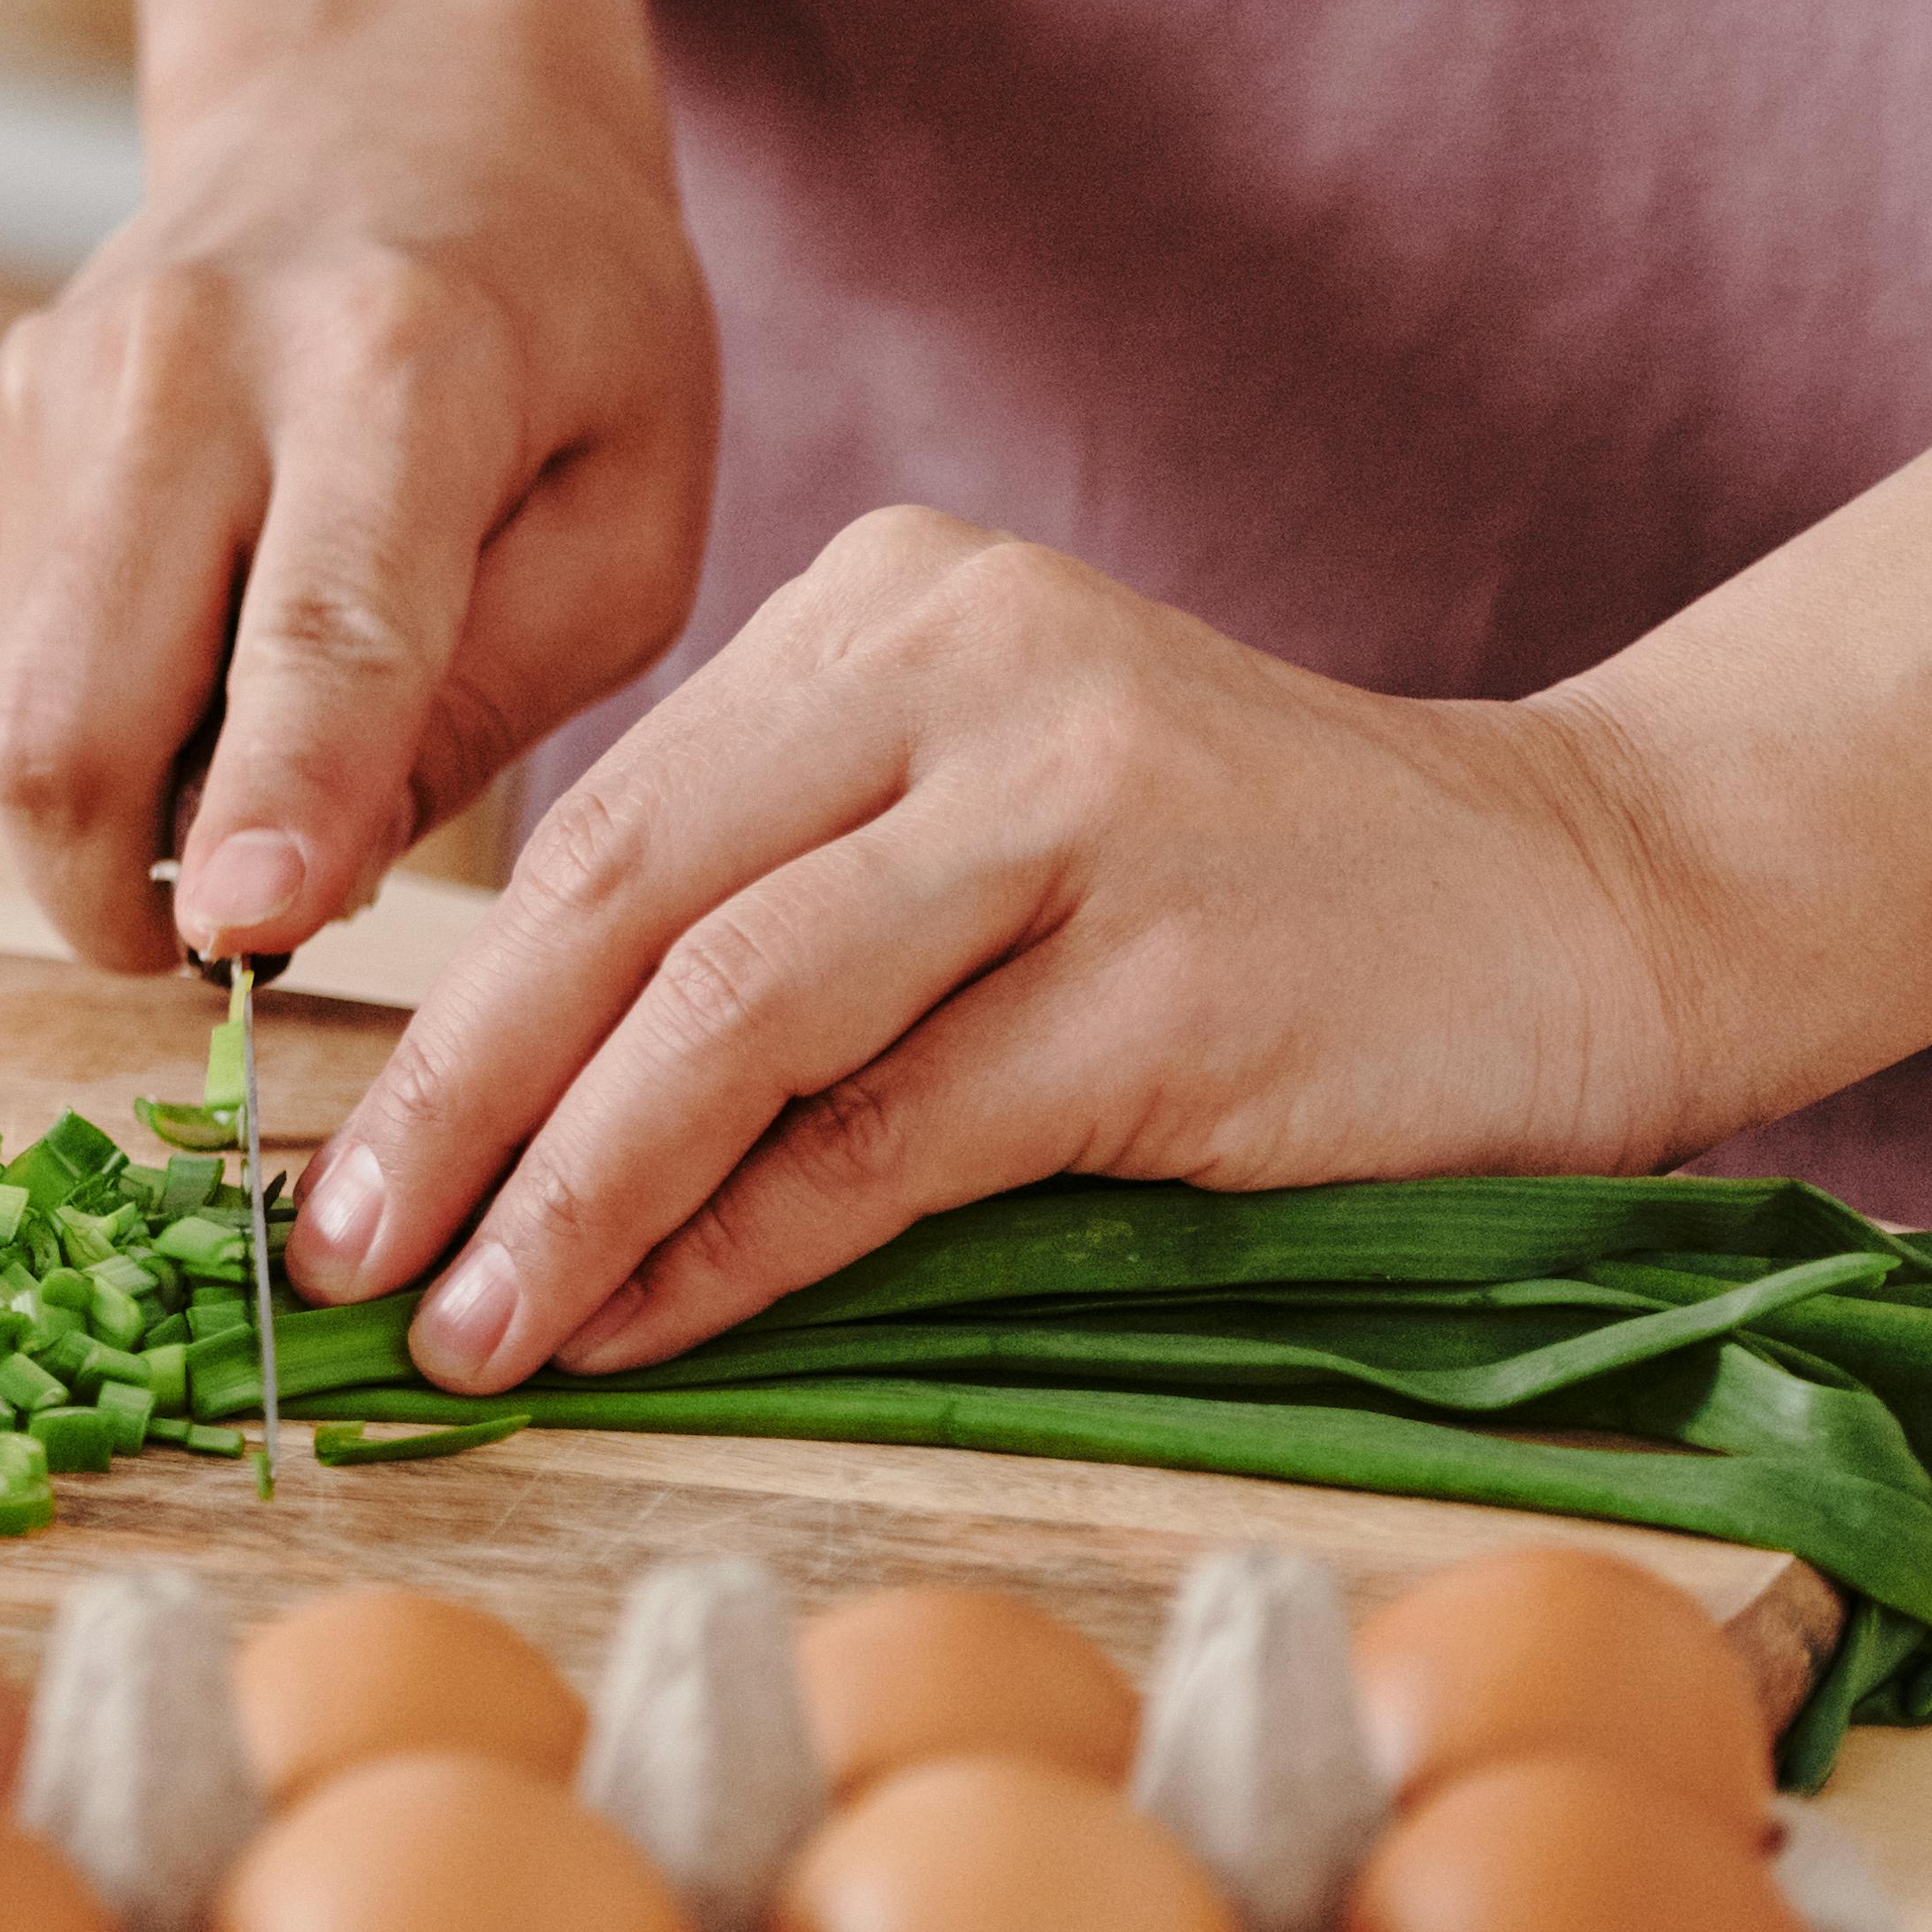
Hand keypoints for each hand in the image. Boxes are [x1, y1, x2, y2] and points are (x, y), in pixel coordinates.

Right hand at [0, 10, 716, 973]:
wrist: (388, 103)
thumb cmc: (557, 337)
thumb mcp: (630, 518)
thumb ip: (489, 704)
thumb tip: (299, 884)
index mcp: (398, 367)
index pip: (319, 626)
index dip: (274, 798)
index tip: (242, 931)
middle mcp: (184, 360)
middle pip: (72, 707)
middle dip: (115, 891)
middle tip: (228, 939)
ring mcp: (45, 386)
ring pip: (17, 710)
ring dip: (128, 787)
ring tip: (262, 707)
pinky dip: (93, 695)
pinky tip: (192, 609)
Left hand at [294, 509, 1718, 1386]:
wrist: (1600, 888)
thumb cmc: (1244, 894)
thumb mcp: (980, 820)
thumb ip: (775, 906)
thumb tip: (504, 1118)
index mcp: (888, 602)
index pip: (606, 817)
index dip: (450, 1004)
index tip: (331, 1155)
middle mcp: (970, 668)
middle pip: (629, 897)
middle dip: (461, 1096)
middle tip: (336, 1257)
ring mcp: (1081, 815)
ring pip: (737, 1014)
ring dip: (575, 1192)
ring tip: (464, 1330)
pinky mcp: (1179, 980)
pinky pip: (899, 1135)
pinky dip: (748, 1244)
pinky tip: (648, 1326)